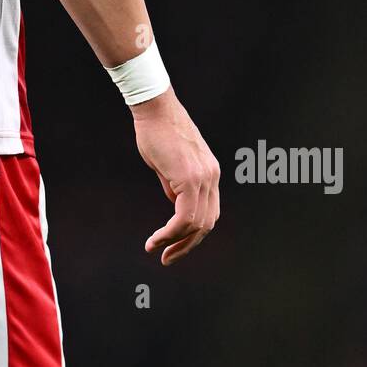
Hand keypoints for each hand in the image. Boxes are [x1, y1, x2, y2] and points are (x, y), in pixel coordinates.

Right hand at [131, 88, 219, 266]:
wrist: (154, 108)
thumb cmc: (156, 131)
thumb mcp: (168, 164)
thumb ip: (174, 185)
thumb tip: (174, 203)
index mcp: (210, 173)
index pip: (209, 212)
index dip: (193, 233)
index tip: (173, 244)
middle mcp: (212, 176)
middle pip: (207, 223)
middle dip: (187, 245)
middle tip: (168, 258)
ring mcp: (203, 177)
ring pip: (196, 223)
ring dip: (176, 242)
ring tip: (156, 249)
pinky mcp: (190, 178)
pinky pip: (184, 216)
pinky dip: (171, 232)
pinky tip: (156, 239)